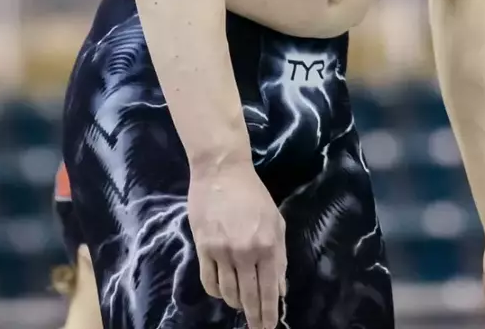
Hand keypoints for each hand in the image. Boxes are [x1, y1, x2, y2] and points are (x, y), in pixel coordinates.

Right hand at [188, 161, 285, 328]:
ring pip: (228, 292)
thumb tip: (281, 289)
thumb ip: (280, 257)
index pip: (269, 290)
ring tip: (241, 306)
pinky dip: (216, 293)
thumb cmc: (254, 195)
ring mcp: (222, 252)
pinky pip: (209, 281)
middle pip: (249, 296)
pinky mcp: (203, 248)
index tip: (269, 328)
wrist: (222, 172)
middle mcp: (245, 252)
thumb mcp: (276, 222)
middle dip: (254, 317)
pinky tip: (223, 293)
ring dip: (236, 303)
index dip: (269, 313)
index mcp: (267, 245)